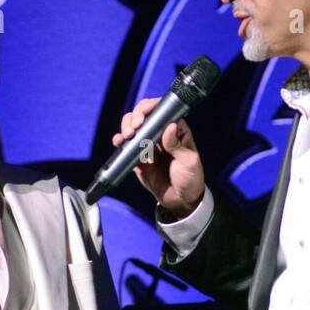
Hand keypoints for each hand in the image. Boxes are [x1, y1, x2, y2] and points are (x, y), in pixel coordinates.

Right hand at [112, 98, 205, 215]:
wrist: (181, 201)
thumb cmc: (190, 179)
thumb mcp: (188, 162)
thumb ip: (177, 146)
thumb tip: (169, 127)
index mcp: (175, 130)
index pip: (161, 111)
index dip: (150, 108)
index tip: (143, 116)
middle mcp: (160, 134)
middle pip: (143, 116)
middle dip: (134, 117)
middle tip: (134, 128)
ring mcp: (148, 145)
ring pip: (133, 128)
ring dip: (126, 128)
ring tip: (126, 136)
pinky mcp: (138, 158)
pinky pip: (127, 147)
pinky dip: (120, 143)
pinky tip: (119, 143)